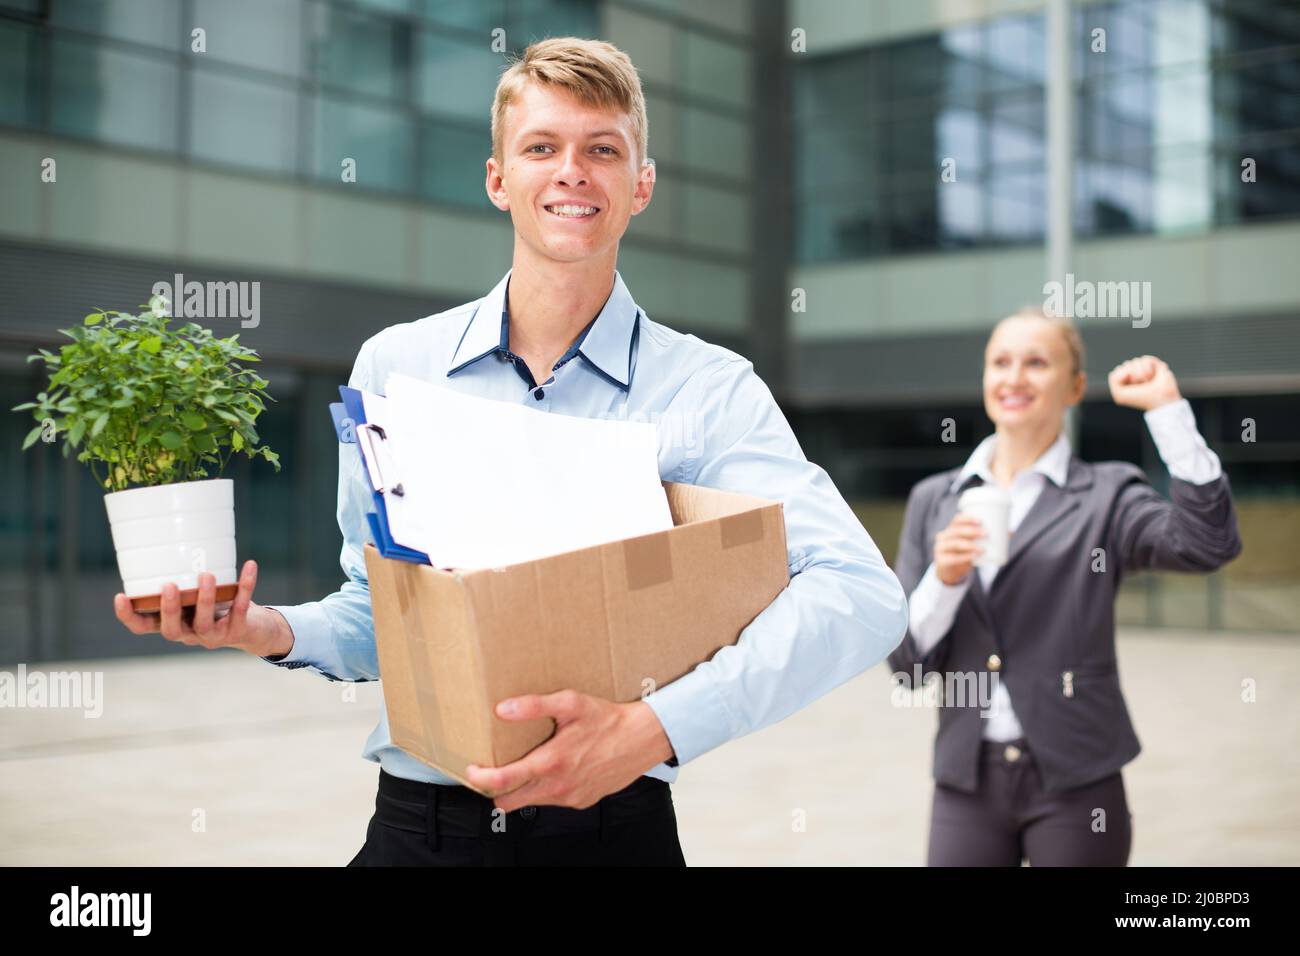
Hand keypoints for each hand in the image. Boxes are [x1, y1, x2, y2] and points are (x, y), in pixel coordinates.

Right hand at [113, 560, 291, 657]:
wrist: (255, 628)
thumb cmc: (219, 604)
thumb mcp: (197, 591)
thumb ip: (186, 574)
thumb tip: (177, 531)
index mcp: (173, 622)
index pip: (142, 627)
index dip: (129, 616)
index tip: (120, 596)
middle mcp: (188, 634)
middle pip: (171, 630)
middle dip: (168, 608)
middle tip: (169, 585)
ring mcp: (212, 636)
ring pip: (204, 623)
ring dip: (205, 599)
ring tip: (207, 575)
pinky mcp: (237, 632)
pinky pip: (240, 609)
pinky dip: (245, 586)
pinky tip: (249, 566)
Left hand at [465, 691, 673, 811]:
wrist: (642, 739)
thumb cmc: (607, 719)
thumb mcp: (571, 703)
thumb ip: (535, 706)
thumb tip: (503, 709)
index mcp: (551, 763)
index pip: (502, 782)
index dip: (479, 779)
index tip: (471, 769)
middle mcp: (557, 786)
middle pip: (508, 801)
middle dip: (494, 789)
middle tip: (492, 770)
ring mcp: (570, 798)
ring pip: (531, 801)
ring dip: (522, 788)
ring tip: (525, 764)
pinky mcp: (581, 802)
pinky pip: (553, 800)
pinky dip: (546, 788)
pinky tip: (555, 768)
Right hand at [934, 513, 984, 584]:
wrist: (950, 571)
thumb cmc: (964, 553)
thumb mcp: (972, 544)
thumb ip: (987, 538)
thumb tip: (1010, 532)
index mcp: (951, 530)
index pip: (957, 520)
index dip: (967, 518)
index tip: (980, 520)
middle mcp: (943, 537)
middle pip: (956, 531)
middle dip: (971, 531)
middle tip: (986, 534)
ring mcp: (941, 549)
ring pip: (954, 544)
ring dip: (969, 545)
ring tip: (982, 549)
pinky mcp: (942, 561)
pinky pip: (953, 558)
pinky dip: (964, 558)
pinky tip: (973, 558)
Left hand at [1108, 355, 1180, 410]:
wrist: (1160, 400)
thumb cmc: (1140, 398)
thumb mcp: (1119, 394)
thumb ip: (1114, 378)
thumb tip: (1129, 365)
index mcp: (1125, 379)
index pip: (1118, 369)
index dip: (1123, 379)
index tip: (1131, 389)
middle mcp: (1134, 373)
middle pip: (1127, 364)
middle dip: (1133, 376)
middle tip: (1141, 386)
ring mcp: (1145, 368)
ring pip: (1136, 361)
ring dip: (1142, 374)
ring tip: (1148, 382)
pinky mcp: (1156, 364)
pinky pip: (1146, 359)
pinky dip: (1148, 369)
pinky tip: (1154, 376)